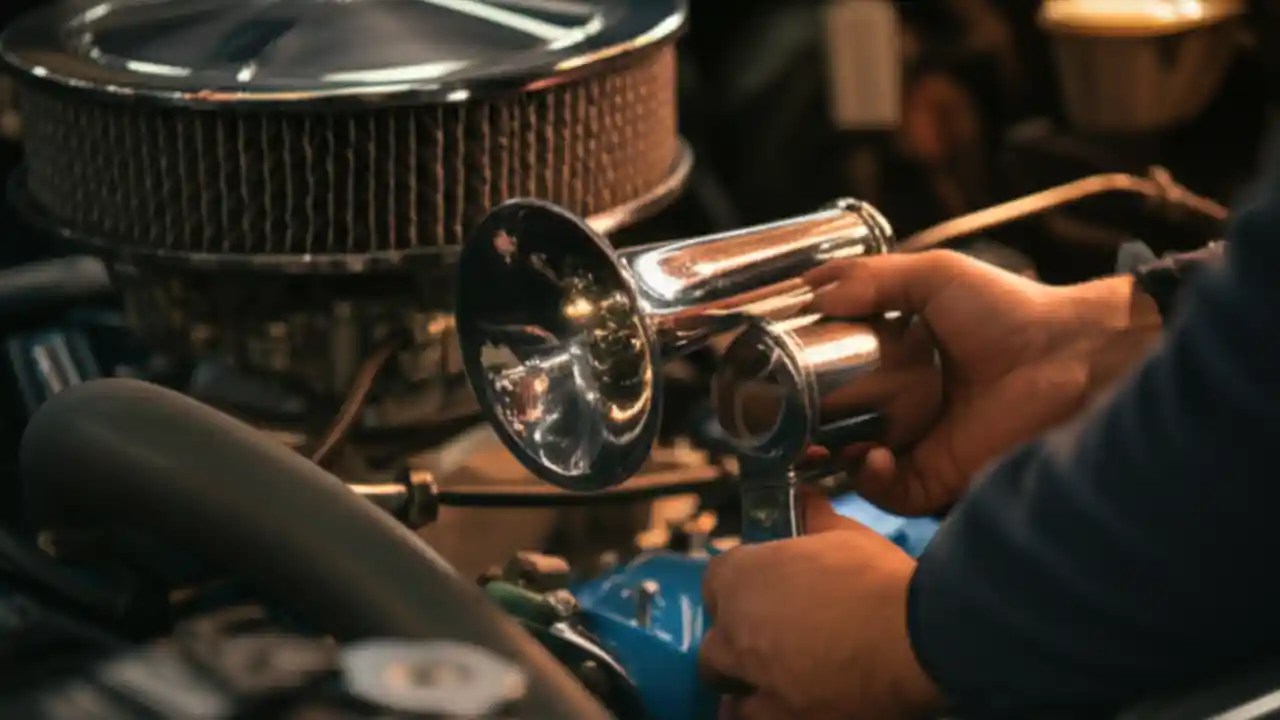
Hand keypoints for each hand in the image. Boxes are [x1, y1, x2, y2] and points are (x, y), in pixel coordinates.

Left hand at [700, 490, 942, 719]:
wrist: (916, 637)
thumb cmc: (880, 579)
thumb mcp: (845, 535)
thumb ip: (813, 517)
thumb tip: (804, 500)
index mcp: (743, 577)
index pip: (716, 581)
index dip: (738, 588)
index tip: (760, 594)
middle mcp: (736, 631)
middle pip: (714, 643)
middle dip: (733, 642)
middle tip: (767, 642)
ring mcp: (755, 679)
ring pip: (725, 687)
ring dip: (740, 684)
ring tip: (767, 683)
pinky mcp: (779, 716)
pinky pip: (750, 718)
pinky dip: (760, 712)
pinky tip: (780, 708)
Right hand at [804, 250, 1161, 514]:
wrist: (1070, 354)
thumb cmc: (1010, 309)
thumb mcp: (933, 276)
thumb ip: (872, 279)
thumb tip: (812, 289)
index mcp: (904, 364)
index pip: (842, 382)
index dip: (808, 387)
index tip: (779, 382)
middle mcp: (909, 408)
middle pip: (842, 430)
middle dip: (808, 435)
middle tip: (785, 428)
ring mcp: (924, 445)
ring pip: (860, 468)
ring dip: (834, 463)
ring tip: (822, 449)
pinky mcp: (943, 476)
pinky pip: (894, 493)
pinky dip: (874, 482)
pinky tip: (872, 459)